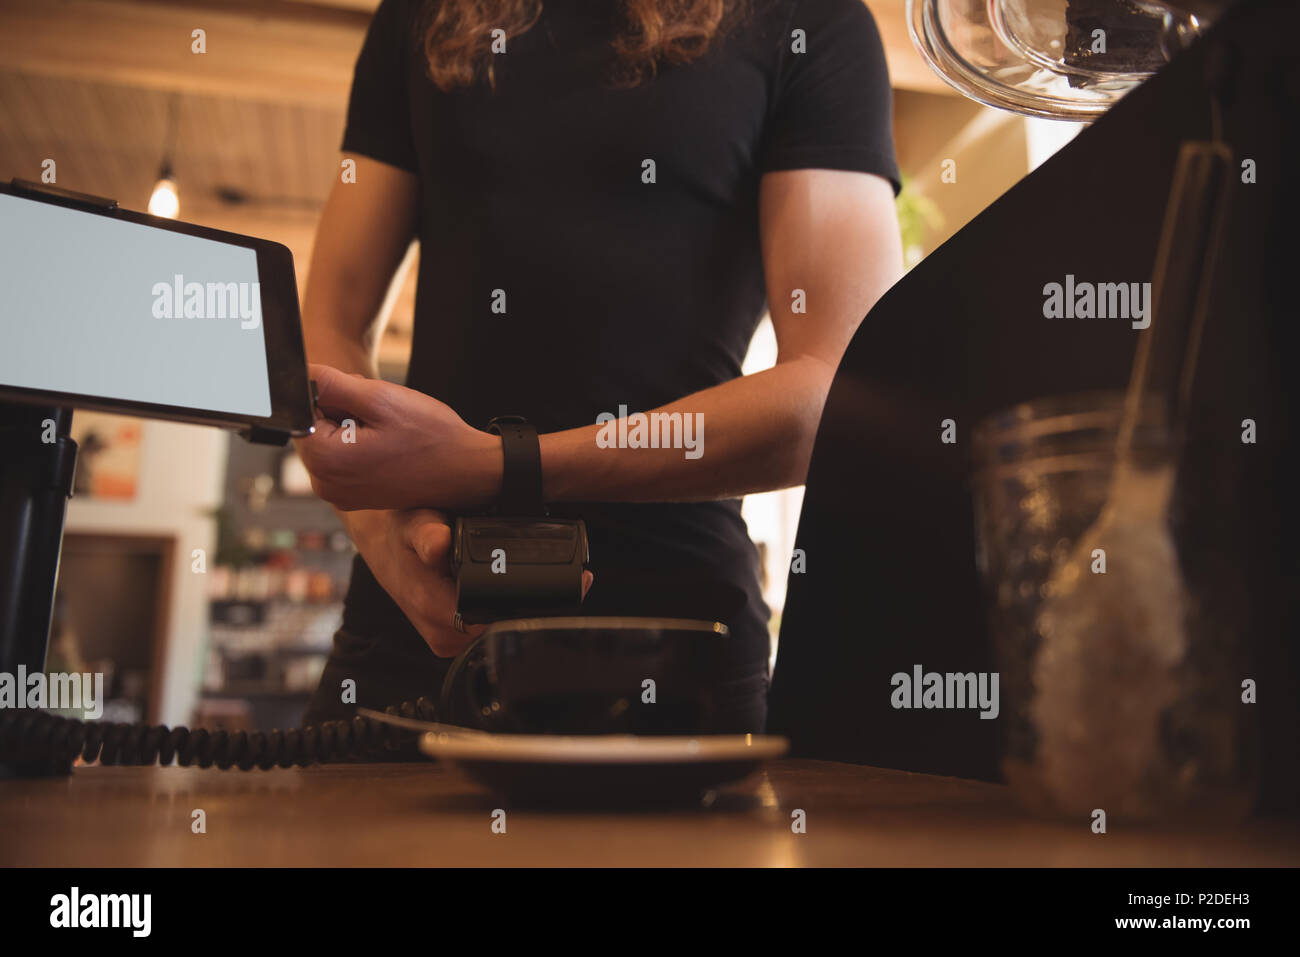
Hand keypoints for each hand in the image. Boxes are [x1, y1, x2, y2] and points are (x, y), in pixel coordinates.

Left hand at [295, 364, 501, 510]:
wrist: (467, 470)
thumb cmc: (432, 438)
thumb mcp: (380, 399)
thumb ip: (332, 383)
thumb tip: (303, 373)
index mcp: (326, 461)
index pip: (302, 412)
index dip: (332, 396)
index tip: (363, 400)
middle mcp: (325, 485)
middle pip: (314, 429)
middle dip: (340, 413)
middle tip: (380, 414)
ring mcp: (340, 494)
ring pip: (329, 442)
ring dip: (351, 428)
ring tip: (388, 430)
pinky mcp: (353, 496)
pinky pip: (343, 461)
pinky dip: (359, 446)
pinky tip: (388, 444)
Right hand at [344, 509, 593, 658]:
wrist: (382, 543)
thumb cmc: (397, 530)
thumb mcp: (410, 520)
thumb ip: (425, 532)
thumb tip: (437, 544)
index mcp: (434, 608)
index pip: (497, 619)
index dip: (536, 602)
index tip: (575, 580)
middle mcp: (442, 632)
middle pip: (506, 627)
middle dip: (537, 603)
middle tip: (577, 575)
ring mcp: (449, 638)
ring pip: (501, 630)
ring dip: (524, 606)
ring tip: (551, 577)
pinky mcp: (454, 637)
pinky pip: (491, 628)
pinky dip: (507, 608)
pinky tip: (522, 588)